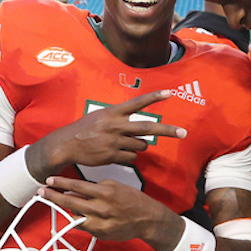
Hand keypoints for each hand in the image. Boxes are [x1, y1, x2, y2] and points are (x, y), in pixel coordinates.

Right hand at [28, 91, 183, 177]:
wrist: (67, 144)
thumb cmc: (85, 129)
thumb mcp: (101, 116)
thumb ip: (120, 118)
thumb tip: (140, 128)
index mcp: (113, 113)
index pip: (137, 103)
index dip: (153, 98)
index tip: (169, 93)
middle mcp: (115, 126)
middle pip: (147, 128)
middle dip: (167, 131)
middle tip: (183, 133)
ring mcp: (114, 141)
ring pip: (140, 146)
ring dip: (138, 146)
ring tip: (122, 143)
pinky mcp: (111, 155)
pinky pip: (131, 157)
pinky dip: (129, 156)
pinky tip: (116, 153)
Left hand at [39, 176, 174, 247]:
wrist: (148, 219)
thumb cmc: (133, 201)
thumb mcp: (114, 186)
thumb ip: (94, 188)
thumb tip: (75, 191)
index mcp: (105, 192)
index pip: (77, 186)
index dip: (61, 183)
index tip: (49, 181)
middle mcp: (101, 208)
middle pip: (70, 202)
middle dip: (53, 196)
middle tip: (42, 192)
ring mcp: (100, 223)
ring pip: (74, 216)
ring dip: (66, 209)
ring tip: (59, 202)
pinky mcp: (100, 233)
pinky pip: (84, 226)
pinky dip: (79, 219)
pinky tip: (79, 214)